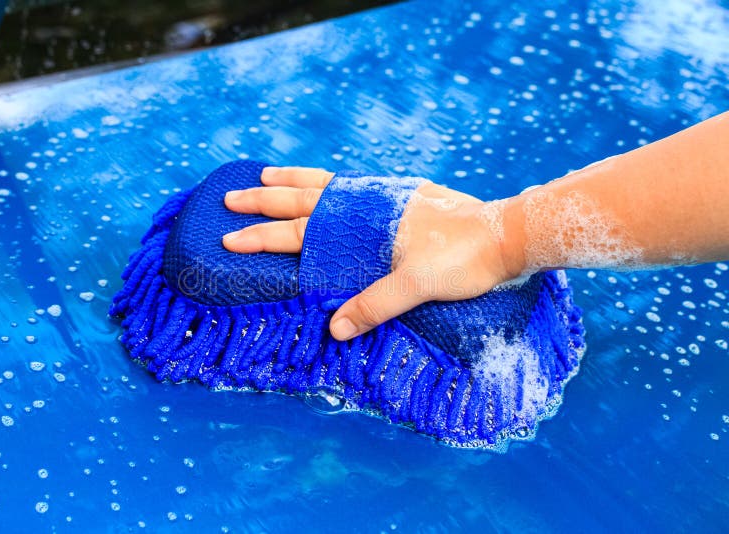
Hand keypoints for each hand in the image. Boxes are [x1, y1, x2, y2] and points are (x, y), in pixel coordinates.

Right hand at [222, 167, 522, 340]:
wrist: (503, 234)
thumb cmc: (463, 259)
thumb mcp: (417, 285)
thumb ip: (375, 303)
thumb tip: (335, 329)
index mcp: (362, 221)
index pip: (300, 230)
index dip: (262, 236)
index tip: (229, 238)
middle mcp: (366, 202)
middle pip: (303, 199)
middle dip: (263, 201)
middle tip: (230, 199)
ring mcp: (382, 196)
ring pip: (324, 183)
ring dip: (291, 181)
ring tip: (265, 176)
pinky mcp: (399, 195)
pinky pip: (349, 184)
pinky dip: (325, 181)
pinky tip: (322, 183)